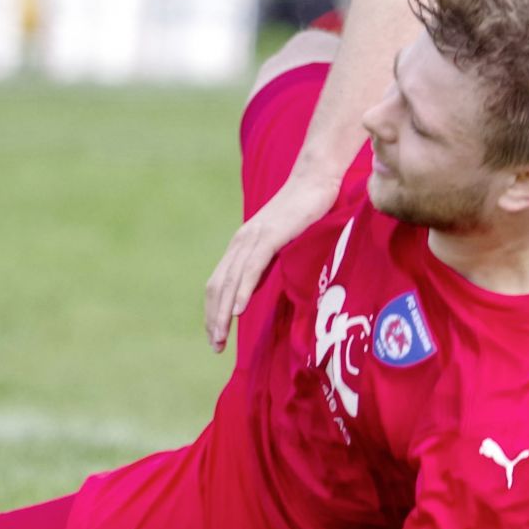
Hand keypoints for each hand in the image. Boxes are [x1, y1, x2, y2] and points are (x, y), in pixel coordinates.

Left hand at [204, 172, 338, 350]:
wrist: (315, 181)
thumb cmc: (303, 213)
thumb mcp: (279, 243)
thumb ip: (263, 264)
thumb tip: (251, 289)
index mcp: (241, 246)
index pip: (217, 284)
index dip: (213, 312)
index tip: (217, 338)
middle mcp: (240, 242)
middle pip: (217, 287)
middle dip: (213, 319)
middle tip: (216, 347)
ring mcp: (253, 238)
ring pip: (230, 281)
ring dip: (222, 312)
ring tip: (221, 337)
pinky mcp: (270, 235)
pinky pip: (251, 268)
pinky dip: (241, 290)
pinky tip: (238, 310)